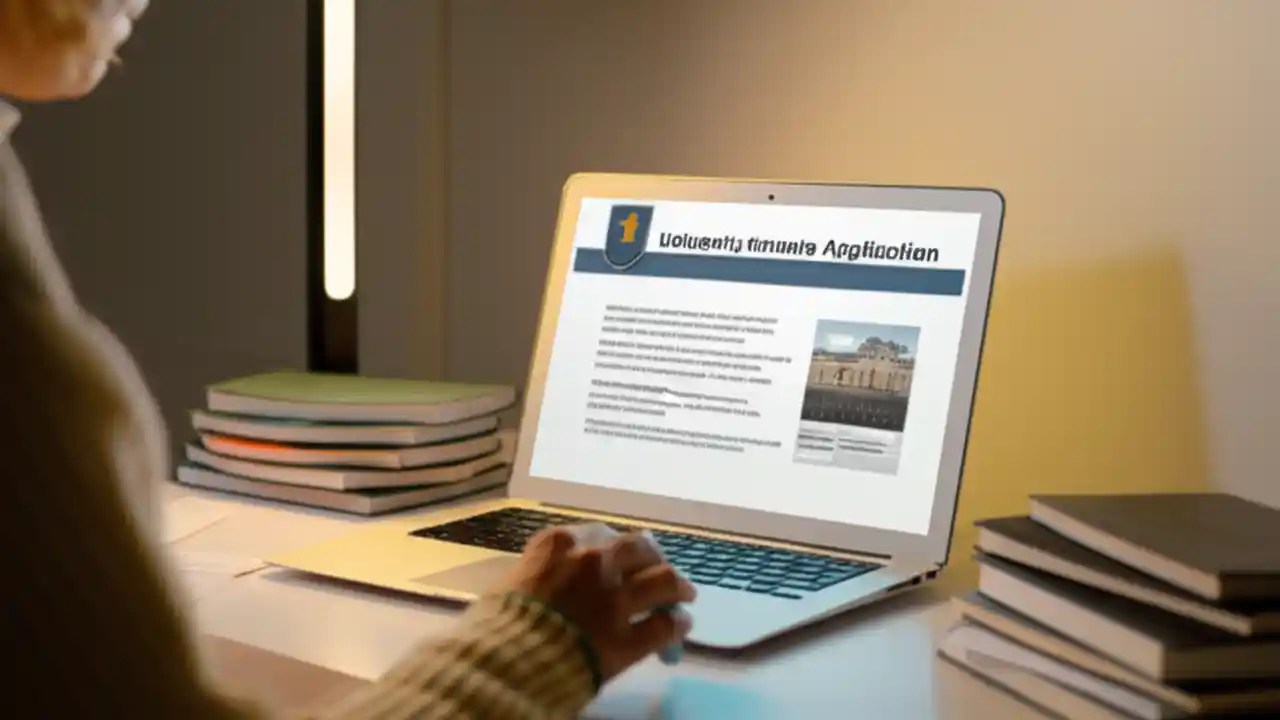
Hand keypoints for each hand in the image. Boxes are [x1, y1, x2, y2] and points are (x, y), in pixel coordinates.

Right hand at [504, 525, 696, 680]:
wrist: (502, 662)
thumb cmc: (497, 623)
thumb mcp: (514, 581)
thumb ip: (545, 570)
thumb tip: (559, 574)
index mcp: (560, 543)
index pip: (602, 534)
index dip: (619, 546)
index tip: (626, 554)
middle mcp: (594, 562)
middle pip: (640, 549)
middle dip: (654, 557)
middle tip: (660, 568)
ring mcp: (615, 599)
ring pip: (664, 580)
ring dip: (678, 586)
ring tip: (685, 594)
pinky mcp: (628, 637)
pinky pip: (665, 626)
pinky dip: (676, 625)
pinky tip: (681, 627)